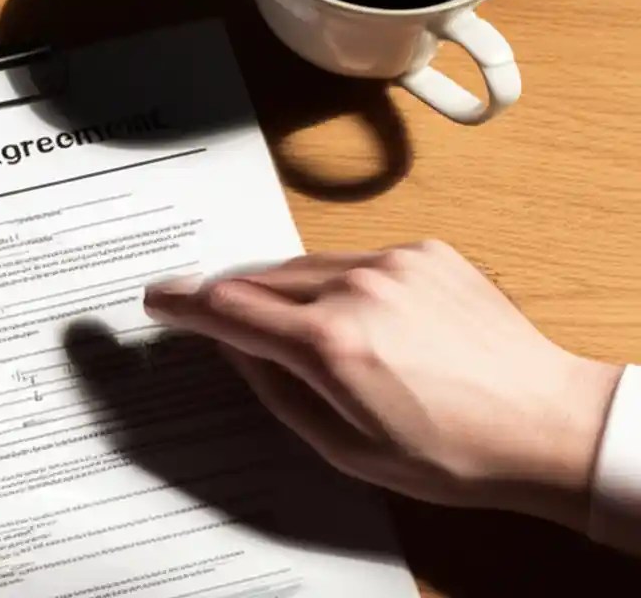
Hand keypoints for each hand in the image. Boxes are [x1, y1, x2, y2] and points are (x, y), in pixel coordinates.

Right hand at [144, 240, 622, 530]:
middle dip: (231, 299)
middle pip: (259, 279)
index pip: (229, 309)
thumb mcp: (343, 447)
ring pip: (304, 266)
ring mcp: (393, 262)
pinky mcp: (425, 251)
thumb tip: (235, 347)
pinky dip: (336, 282)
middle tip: (211, 317)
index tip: (158, 299)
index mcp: (329, 344)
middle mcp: (356, 288)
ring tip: (296, 331)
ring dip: (284, 291)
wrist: (546, 423)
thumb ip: (275, 390)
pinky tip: (355, 316)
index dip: (184, 304)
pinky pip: (353, 259)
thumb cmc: (450, 453)